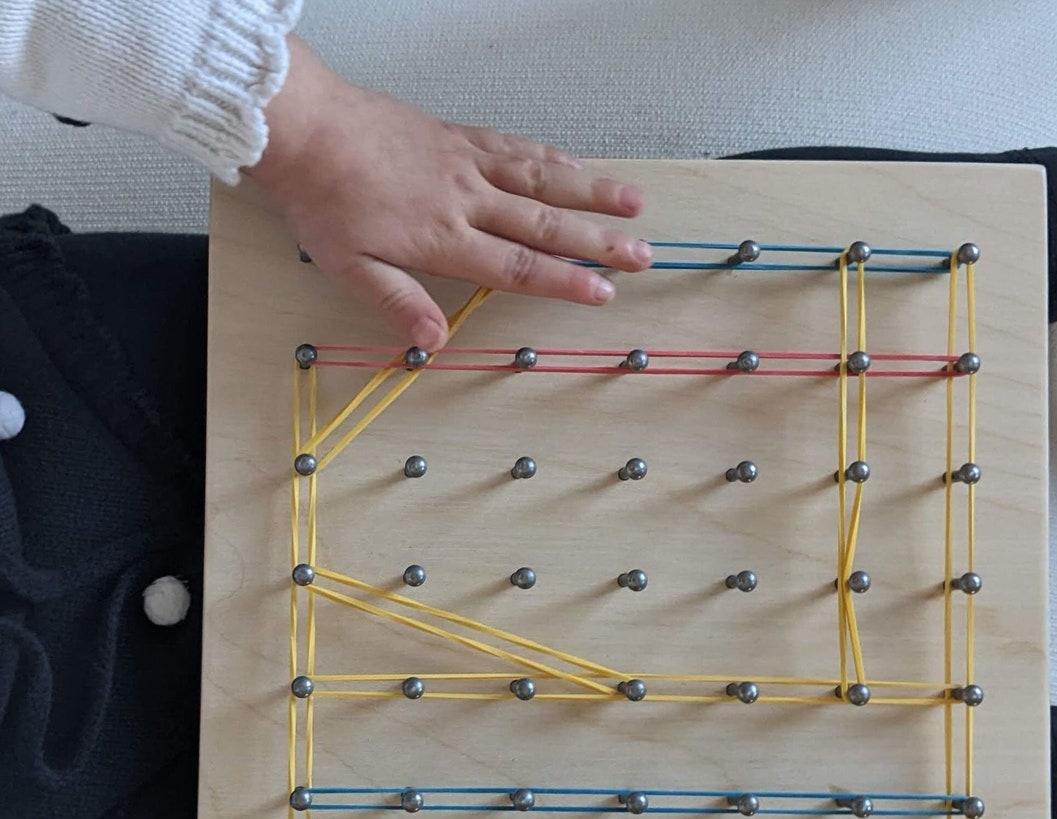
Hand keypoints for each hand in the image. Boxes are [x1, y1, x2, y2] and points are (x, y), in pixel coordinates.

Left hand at [248, 37, 651, 348]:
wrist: (305, 127)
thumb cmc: (323, 200)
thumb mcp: (349, 267)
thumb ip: (398, 303)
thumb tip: (435, 343)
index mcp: (444, 238)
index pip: (518, 265)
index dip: (564, 281)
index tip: (603, 292)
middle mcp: (466, 199)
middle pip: (545, 223)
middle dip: (598, 241)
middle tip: (641, 254)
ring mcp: (465, 163)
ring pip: (541, 179)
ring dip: (591, 192)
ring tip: (633, 203)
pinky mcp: (456, 136)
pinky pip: (514, 146)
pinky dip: (549, 156)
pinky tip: (573, 164)